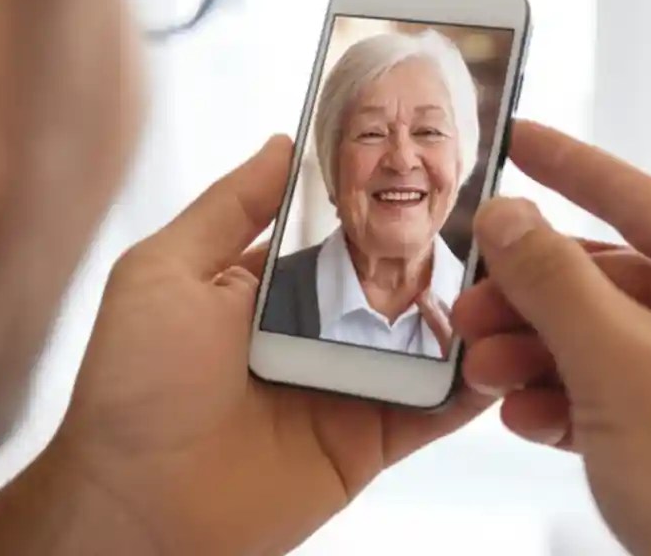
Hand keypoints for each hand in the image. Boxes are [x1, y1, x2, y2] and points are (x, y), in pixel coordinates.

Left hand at [0, 136, 491, 554]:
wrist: (140, 508)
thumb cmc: (132, 388)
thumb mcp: (165, 272)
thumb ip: (230, 207)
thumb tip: (285, 143)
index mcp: (269, 284)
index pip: (343, 229)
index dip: (385, 199)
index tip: (436, 161)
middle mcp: (316, 329)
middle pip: (397, 279)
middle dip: (443, 251)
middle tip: (504, 217)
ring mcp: (349, 384)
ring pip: (428, 340)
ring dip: (470, 314)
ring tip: (518, 278)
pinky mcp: (372, 439)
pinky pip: (434, 409)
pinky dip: (472, 387)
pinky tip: (506, 353)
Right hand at [453, 122, 650, 555]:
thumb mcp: (618, 363)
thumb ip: (555, 280)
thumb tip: (506, 215)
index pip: (638, 197)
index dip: (570, 164)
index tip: (517, 136)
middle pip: (606, 276)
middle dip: (530, 295)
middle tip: (470, 306)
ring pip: (598, 336)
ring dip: (534, 351)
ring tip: (484, 371)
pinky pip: (607, 388)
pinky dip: (561, 398)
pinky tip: (523, 416)